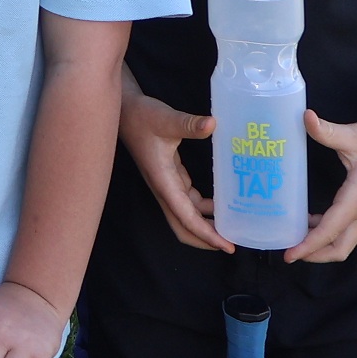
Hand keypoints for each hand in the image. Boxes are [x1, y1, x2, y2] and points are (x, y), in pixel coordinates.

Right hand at [119, 89, 226, 250]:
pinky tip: (220, 203)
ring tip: (231, 227)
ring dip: (206, 225)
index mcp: (164, 182)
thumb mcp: (166, 119)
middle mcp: (165, 189)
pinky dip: (203, 208)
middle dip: (205, 240)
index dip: (207, 235)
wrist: (125, 111)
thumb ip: (189, 124)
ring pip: (186, 215)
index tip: (227, 246)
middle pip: (183, 227)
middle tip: (231, 245)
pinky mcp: (170, 177)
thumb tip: (212, 124)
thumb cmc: (142, 116)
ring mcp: (167, 184)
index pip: (186, 218)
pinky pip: (188, 201)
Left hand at [285, 107, 356, 263]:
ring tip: (294, 233)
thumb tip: (304, 116)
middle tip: (289, 251)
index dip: (308, 245)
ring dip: (322, 242)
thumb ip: (326, 130)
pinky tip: (312, 217)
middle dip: (315, 254)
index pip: (330, 230)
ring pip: (345, 239)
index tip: (288, 256)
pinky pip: (348, 226)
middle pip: (340, 247)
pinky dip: (329, 229)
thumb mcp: (355, 134)